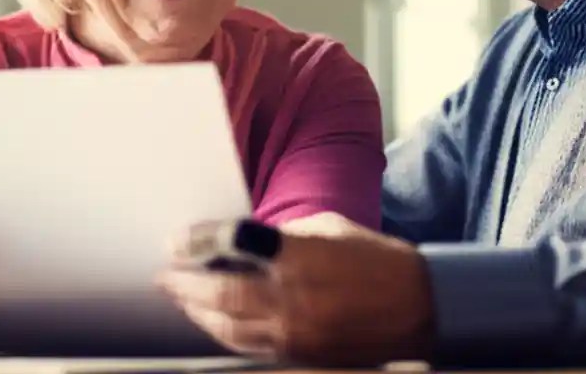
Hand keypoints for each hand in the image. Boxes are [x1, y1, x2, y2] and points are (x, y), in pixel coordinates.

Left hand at [156, 212, 435, 365]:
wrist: (421, 307)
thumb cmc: (376, 258)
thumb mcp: (330, 229)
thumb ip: (284, 236)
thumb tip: (239, 241)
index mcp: (304, 257)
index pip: (236, 242)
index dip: (199, 241)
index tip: (175, 240)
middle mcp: (296, 298)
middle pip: (223, 293)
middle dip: (187, 283)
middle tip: (165, 273)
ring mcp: (298, 333)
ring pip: (229, 328)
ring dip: (198, 312)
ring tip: (180, 297)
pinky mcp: (302, 356)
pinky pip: (250, 347)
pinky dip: (224, 334)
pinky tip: (212, 321)